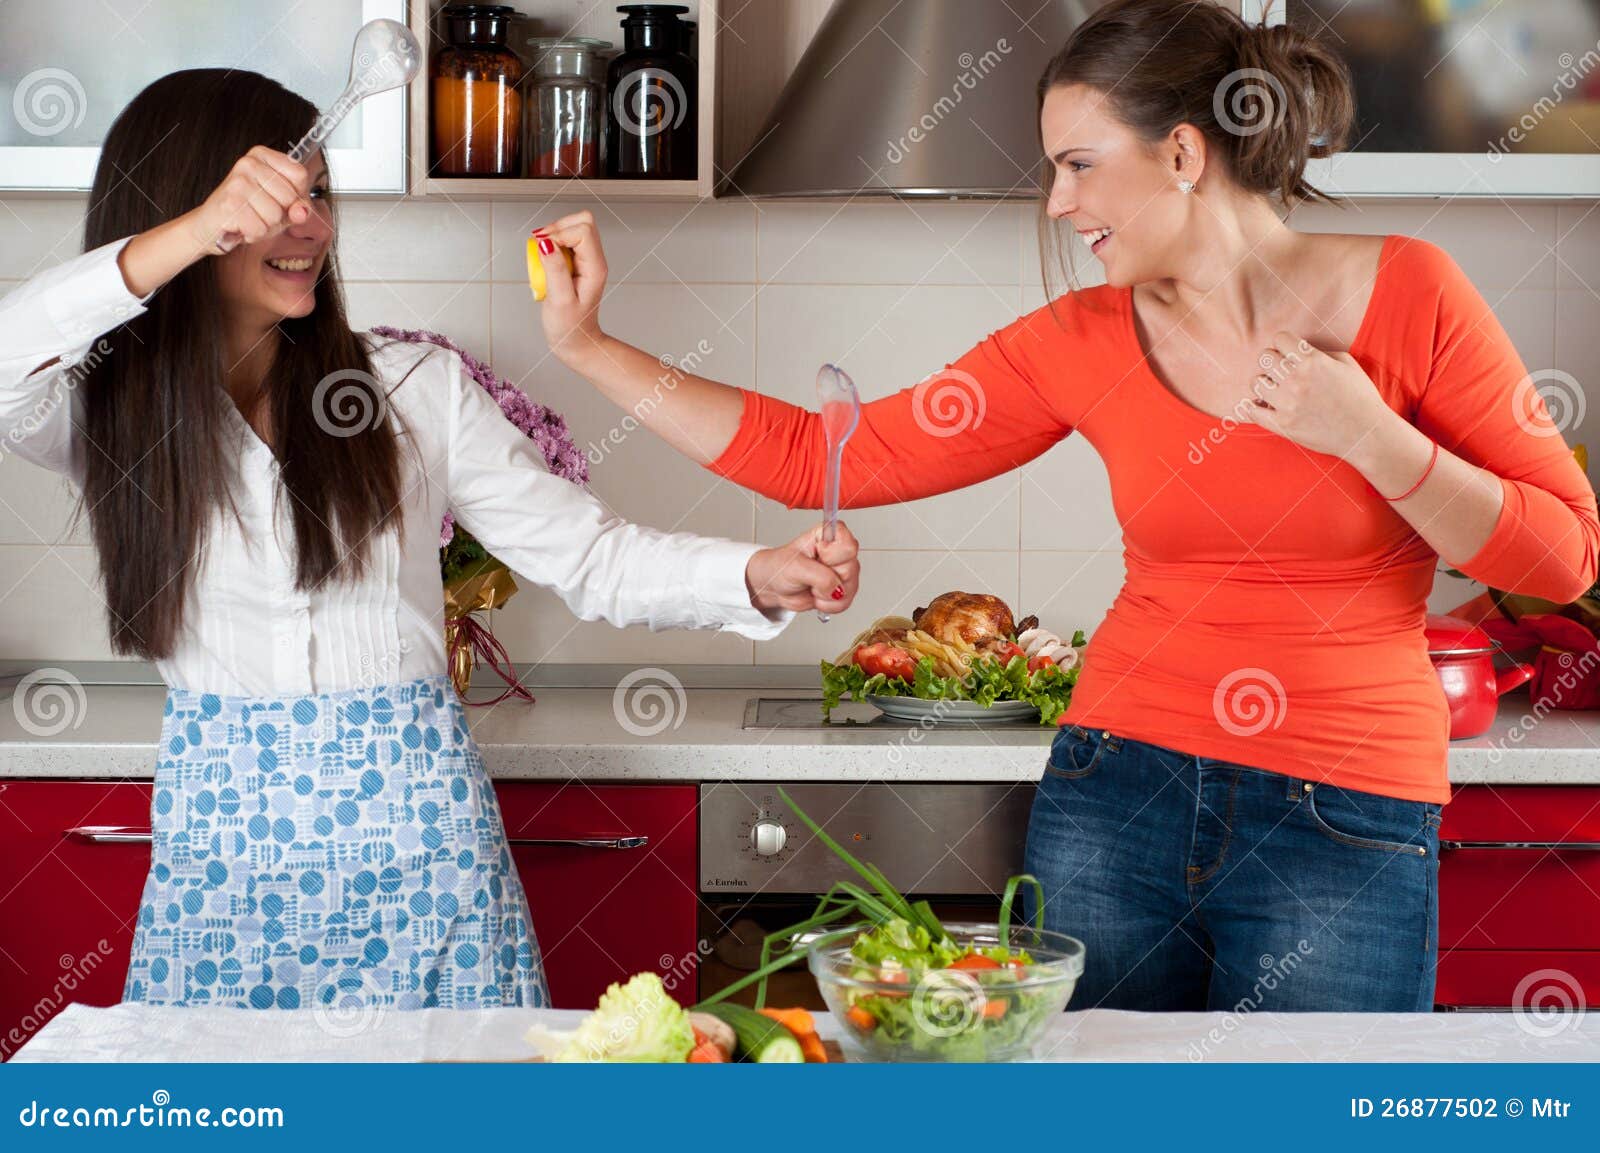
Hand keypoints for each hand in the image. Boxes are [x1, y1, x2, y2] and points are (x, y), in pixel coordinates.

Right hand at [182, 146, 312, 256]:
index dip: (296, 196)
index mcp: (262, 156)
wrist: (210, 226)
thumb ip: (297, 206)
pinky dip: (253, 234)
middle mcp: (248, 163)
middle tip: (259, 211)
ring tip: (249, 218)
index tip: (277, 199)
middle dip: (279, 214)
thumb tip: (302, 211)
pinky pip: (260, 229)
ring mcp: (238, 182)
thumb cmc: (246, 213)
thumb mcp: (280, 207)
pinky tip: (241, 225)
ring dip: (265, 226)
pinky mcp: (230, 202)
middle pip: (290, 197)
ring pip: (276, 215)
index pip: (300, 174)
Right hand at [532, 209, 607, 367]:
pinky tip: (545, 263)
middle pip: (583, 221)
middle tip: (541, 246)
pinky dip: (551, 246)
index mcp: (595, 268)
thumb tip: (545, 243)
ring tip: (542, 256)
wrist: (576, 342)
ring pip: (573, 228)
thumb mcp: (559, 300)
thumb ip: (554, 270)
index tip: (543, 250)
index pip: (582, 231)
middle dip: (558, 227)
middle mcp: (594, 260)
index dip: (559, 234)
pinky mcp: (576, 263)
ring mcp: (586, 261)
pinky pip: (564, 242)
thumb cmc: (570, 327)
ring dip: (553, 236)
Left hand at [745, 522, 860, 614]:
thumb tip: (837, 590)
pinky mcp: (843, 590)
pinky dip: (827, 604)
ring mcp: (843, 572)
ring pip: (850, 587)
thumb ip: (820, 576)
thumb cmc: (781, 568)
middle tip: (812, 574)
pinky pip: (845, 602)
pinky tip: (816, 596)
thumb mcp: (796, 567)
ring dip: (827, 594)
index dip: (834, 555)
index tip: (819, 555)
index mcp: (829, 536)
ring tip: (812, 585)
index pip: (849, 544)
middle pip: (851, 568)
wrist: (775, 586)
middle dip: (829, 578)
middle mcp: (840, 553)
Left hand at [1238, 332, 1397, 460]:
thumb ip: (1320, 353)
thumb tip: (1298, 350)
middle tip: (1281, 372)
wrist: (1366, 433)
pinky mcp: (1282, 425)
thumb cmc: (1360, 397)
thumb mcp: (1347, 364)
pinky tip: (1261, 406)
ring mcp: (1287, 403)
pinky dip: (1252, 408)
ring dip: (1264, 384)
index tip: (1289, 353)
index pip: (1279, 338)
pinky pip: (1252, 412)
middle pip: (1264, 358)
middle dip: (1272, 361)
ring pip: (1256, 383)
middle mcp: (1296, 379)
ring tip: (1274, 390)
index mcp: (1312, 361)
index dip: (1284, 344)